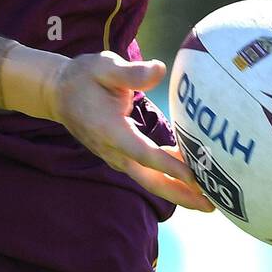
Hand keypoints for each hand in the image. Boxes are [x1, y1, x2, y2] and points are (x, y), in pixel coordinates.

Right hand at [53, 52, 215, 211]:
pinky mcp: (122, 156)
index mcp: (110, 130)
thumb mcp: (104, 66)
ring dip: (179, 191)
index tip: (195, 176)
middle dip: (181, 194)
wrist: (58, 93)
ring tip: (211, 198)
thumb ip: (131, 72)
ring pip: (150, 180)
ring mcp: (117, 157)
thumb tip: (159, 69)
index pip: (144, 154)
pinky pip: (148, 172)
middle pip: (150, 180)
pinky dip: (170, 178)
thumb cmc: (84, 77)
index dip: (169, 166)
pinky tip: (193, 176)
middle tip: (212, 204)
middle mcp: (114, 151)